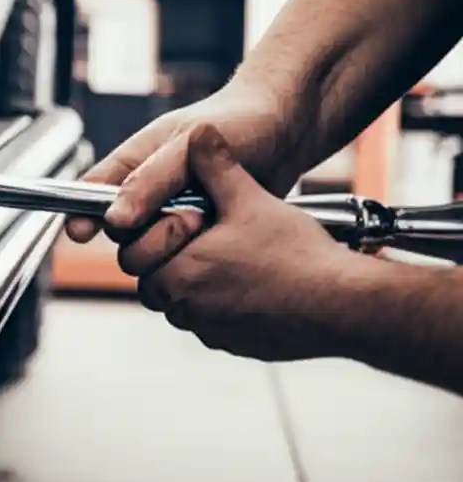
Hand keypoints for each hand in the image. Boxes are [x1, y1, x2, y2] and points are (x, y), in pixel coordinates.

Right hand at [65, 83, 302, 268]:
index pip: (91, 194)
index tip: (81, 234)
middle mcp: (147, 193)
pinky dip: (196, 254)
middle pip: (121, 233)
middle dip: (149, 234)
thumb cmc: (235, 122)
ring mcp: (172, 215)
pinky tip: (216, 237)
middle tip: (188, 217)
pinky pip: (183, 258)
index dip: (82, 216)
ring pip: (152, 250)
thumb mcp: (187, 145)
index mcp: (133, 164)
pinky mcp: (199, 236)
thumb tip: (114, 219)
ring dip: (176, 245)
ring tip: (208, 221)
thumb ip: (150, 181)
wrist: (286, 131)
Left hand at [136, 125, 356, 360]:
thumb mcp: (251, 199)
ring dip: (200, 286)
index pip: (138, 259)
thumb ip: (216, 166)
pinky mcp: (237, 347)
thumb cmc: (296, 254)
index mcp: (178, 274)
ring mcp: (212, 333)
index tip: (187, 225)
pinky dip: (227, 308)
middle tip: (209, 240)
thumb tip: (199, 133)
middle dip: (175, 262)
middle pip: (159, 284)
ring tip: (235, 260)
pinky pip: (217, 326)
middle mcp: (187, 310)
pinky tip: (256, 285)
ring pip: (187, 307)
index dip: (158, 239)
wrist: (344, 305)